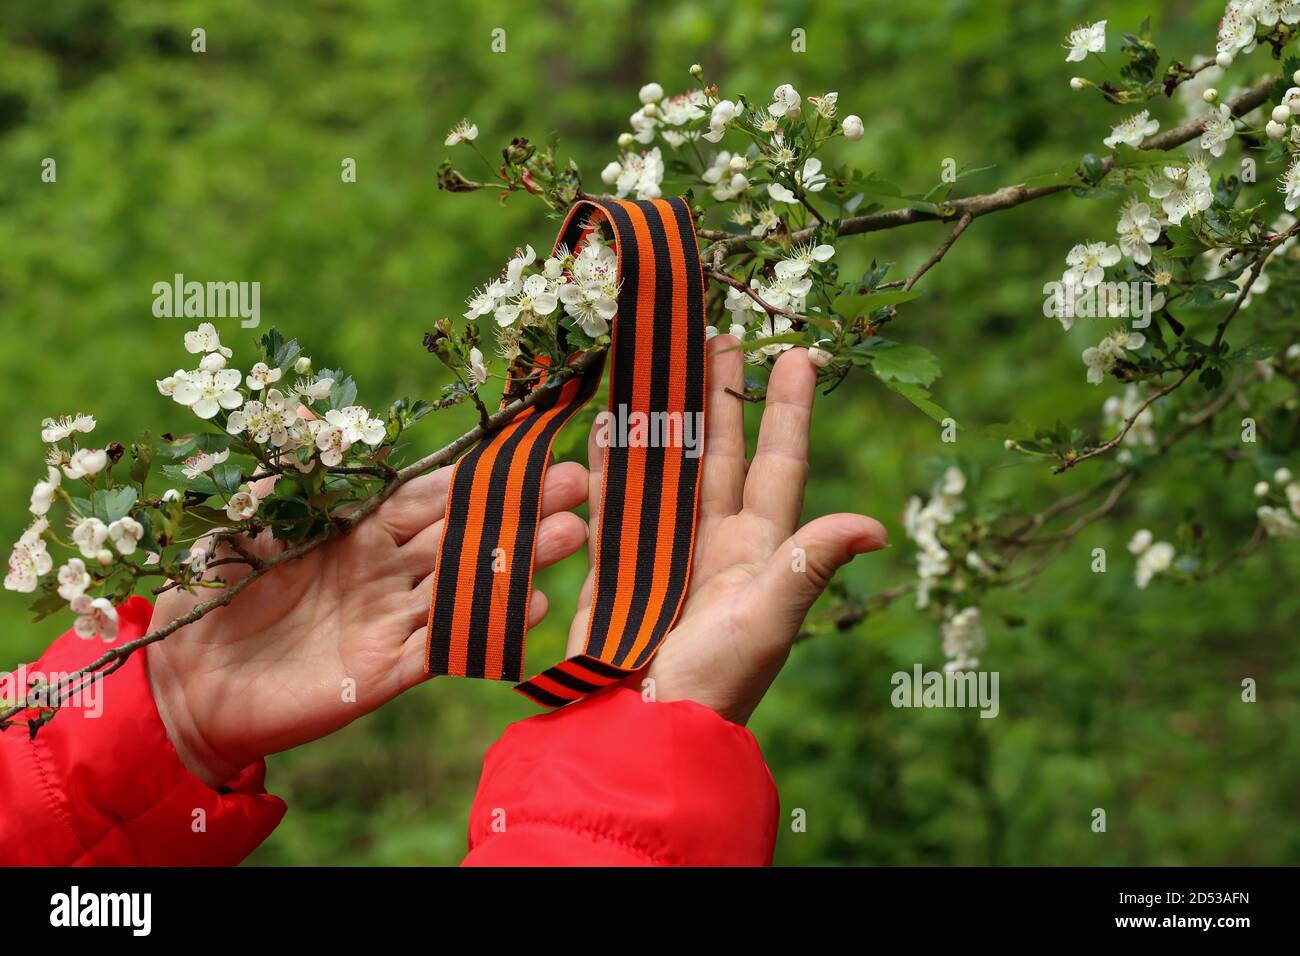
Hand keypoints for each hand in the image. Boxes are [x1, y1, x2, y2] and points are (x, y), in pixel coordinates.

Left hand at [148, 461, 589, 786]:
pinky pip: (448, 644)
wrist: (184, 685)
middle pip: (466, 532)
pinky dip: (490, 627)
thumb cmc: (206, 594)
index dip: (479, 474)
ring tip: (575, 535)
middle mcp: (386, 568)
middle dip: (522, 506)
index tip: (530, 449)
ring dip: (521, 560)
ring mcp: (392, 618)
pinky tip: (534, 606)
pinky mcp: (387, 670)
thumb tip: (309, 415)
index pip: (430, 494)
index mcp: (356, 527)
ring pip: (469, 583)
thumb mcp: (237, 524)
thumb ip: (284, 478)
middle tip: (580, 482)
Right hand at [566, 340, 887, 723]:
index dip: (790, 411)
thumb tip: (878, 526)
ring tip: (662, 360)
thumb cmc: (715, 684)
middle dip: (723, 394)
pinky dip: (613, 461)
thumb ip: (809, 565)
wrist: (641, 733)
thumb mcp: (768, 621)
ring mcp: (667, 551)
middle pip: (722, 451)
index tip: (802, 355)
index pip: (780, 464)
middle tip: (722, 333)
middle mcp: (717, 542)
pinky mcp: (622, 566)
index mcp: (760, 551)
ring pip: (669, 465)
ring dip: (667, 414)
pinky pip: (618, 500)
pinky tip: (609, 421)